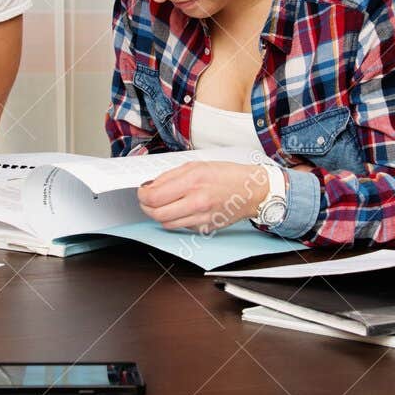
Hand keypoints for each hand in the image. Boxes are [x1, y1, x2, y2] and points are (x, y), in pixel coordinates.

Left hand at [137, 161, 272, 231]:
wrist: (252, 191)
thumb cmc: (227, 176)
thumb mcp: (196, 166)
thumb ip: (170, 176)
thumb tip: (151, 186)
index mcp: (193, 182)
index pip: (154, 196)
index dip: (142, 195)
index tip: (142, 192)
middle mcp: (197, 202)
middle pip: (157, 214)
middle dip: (146, 207)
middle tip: (147, 200)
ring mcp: (202, 218)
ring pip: (167, 224)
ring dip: (160, 215)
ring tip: (164, 204)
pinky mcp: (205, 228)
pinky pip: (182, 227)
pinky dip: (176, 219)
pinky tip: (182, 209)